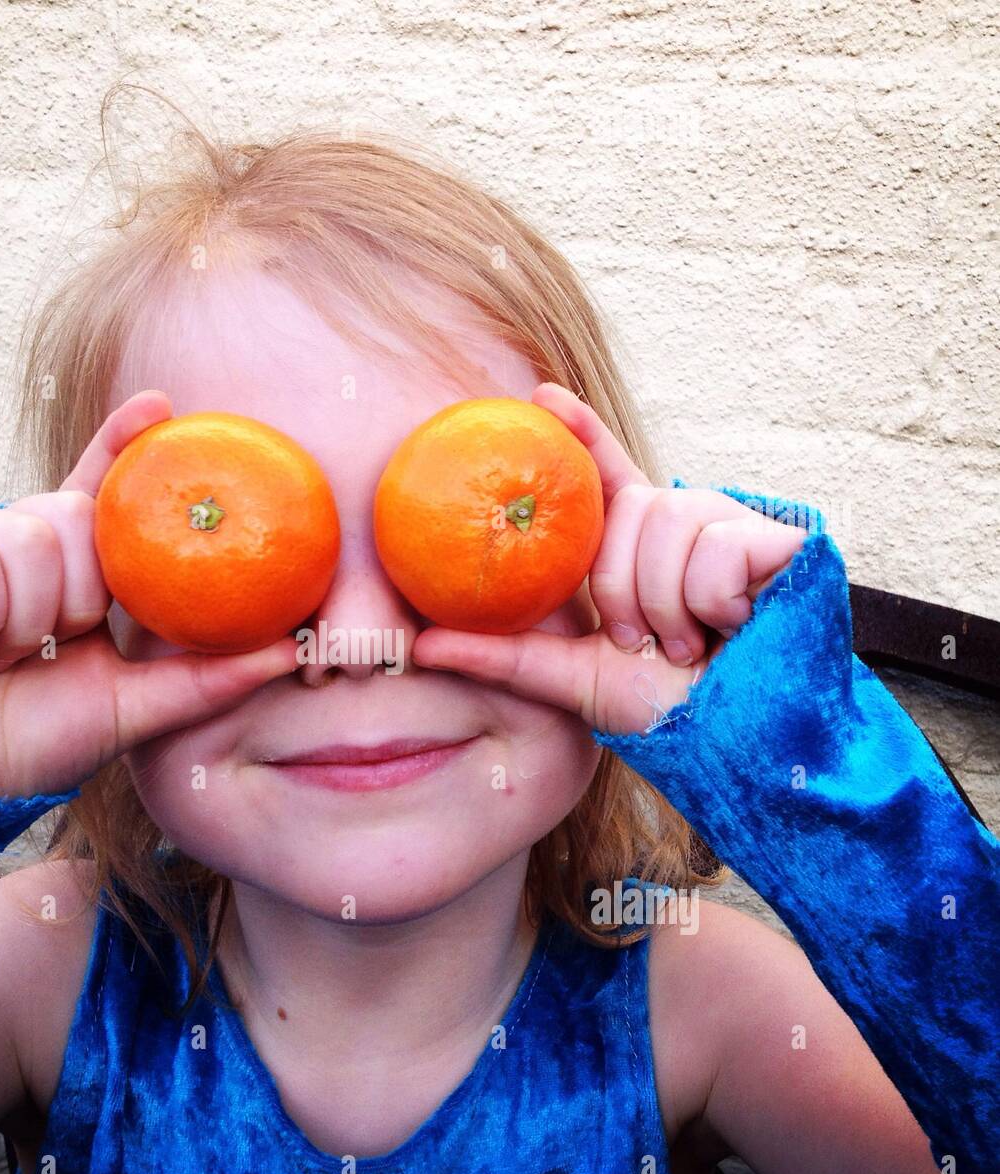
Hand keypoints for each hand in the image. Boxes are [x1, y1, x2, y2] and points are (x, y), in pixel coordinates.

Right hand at [0, 390, 298, 796]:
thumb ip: (209, 676)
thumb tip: (292, 650)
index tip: (161, 408)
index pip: (99, 491)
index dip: (124, 443)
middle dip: (75, 600)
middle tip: (48, 647)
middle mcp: (13, 541)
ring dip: (23, 624)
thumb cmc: (39, 739)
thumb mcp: (138, 704)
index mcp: (65, 567)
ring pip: (27, 539)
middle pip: (75, 516)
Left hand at [412, 382, 806, 735]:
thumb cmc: (662, 710)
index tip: (539, 399)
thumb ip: (502, 655)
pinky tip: (731, 628)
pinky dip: (713, 599)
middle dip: (624, 588)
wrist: (735, 743)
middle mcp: (686, 528)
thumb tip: (420, 647)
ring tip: (685, 645)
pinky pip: (720, 544)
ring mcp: (737, 530)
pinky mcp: (782, 541)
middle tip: (642, 641)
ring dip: (667, 603)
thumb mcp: (570, 677)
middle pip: (632, 509)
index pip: (605, 478)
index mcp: (638, 549)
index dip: (579, 432)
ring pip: (672, 522)